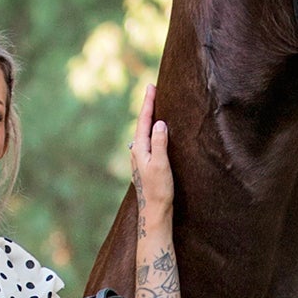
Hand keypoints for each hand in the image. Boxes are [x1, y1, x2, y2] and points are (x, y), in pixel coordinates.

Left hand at [131, 80, 172, 225]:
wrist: (154, 211)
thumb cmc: (159, 189)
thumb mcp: (161, 164)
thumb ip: (159, 142)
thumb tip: (159, 122)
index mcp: (139, 148)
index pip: (144, 120)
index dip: (148, 102)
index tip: (151, 86)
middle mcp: (136, 151)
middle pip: (142, 124)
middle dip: (148, 107)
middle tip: (152, 90)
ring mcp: (139, 158)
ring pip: (144, 132)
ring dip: (149, 119)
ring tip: (154, 106)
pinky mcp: (145, 165)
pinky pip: (147, 141)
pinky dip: (151, 131)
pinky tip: (155, 132)